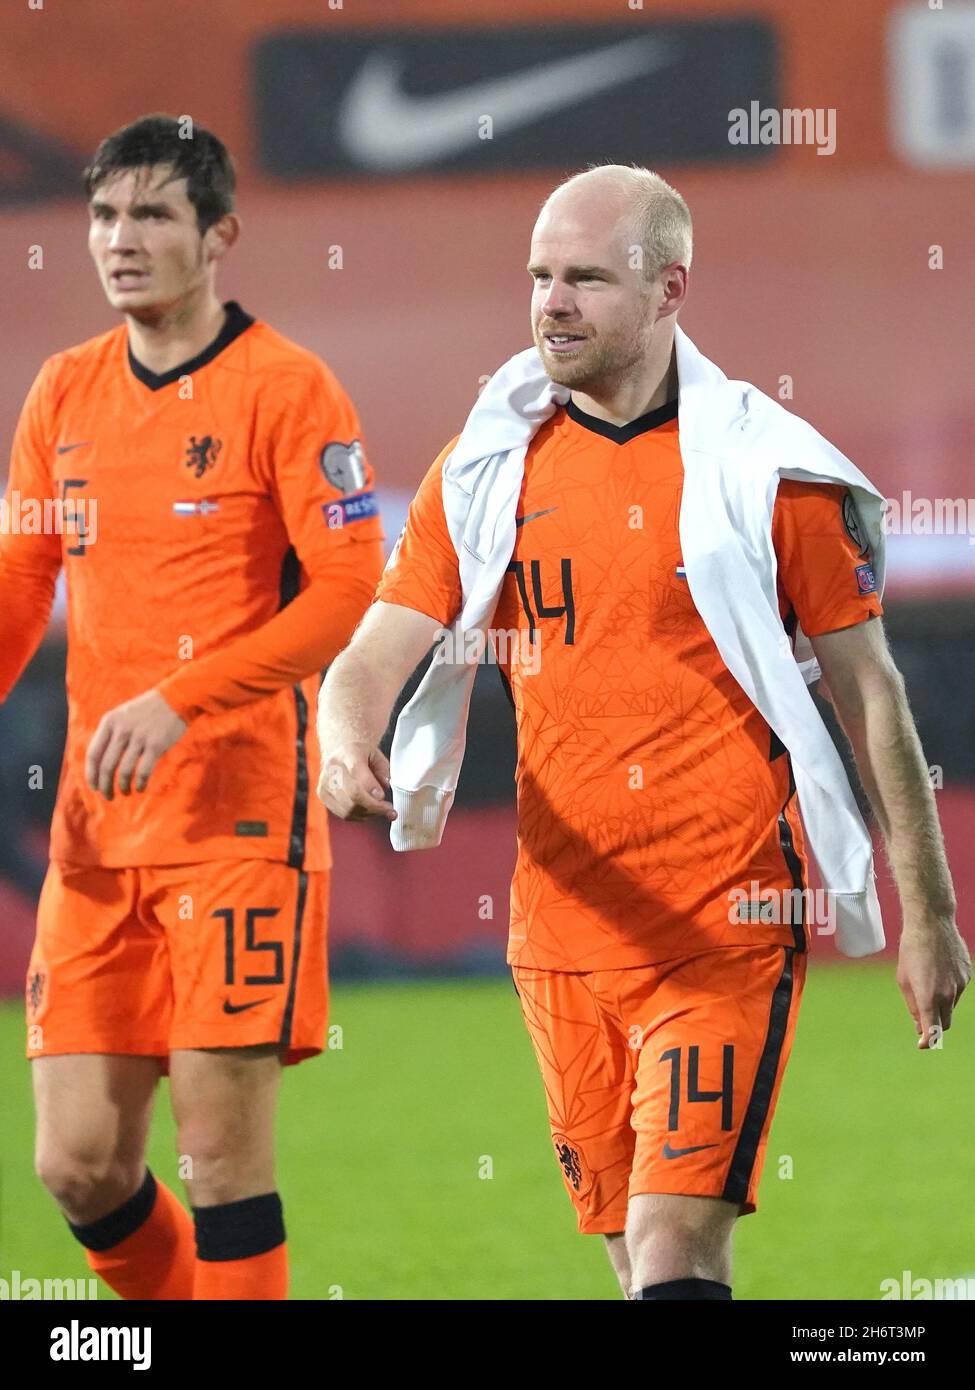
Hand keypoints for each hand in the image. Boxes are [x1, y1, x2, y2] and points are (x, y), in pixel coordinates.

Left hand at [85, 690, 187, 799]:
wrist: (177, 697)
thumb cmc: (149, 708)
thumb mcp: (123, 714)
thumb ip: (111, 733)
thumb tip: (100, 762)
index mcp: (109, 721)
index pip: (93, 754)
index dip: (91, 774)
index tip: (94, 787)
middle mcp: (122, 730)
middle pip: (106, 766)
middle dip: (105, 786)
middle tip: (108, 796)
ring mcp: (139, 737)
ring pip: (124, 771)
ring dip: (123, 786)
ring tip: (125, 792)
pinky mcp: (156, 744)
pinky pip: (143, 771)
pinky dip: (139, 783)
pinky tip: (140, 788)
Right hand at [316, 742, 396, 821]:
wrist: (341, 754)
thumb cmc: (360, 755)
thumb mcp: (376, 756)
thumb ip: (383, 770)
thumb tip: (385, 786)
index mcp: (347, 754)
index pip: (356, 771)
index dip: (371, 787)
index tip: (383, 796)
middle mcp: (332, 768)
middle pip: (353, 794)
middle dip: (374, 806)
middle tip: (388, 809)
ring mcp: (325, 783)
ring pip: (349, 808)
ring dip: (369, 813)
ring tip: (380, 810)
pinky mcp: (323, 796)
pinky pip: (343, 814)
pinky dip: (359, 816)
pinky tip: (369, 812)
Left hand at [897, 918, 970, 1048]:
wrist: (931, 924)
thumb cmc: (911, 950)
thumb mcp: (904, 979)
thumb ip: (912, 1005)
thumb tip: (919, 1024)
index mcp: (929, 997)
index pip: (933, 1030)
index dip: (928, 1041)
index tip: (922, 1044)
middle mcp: (948, 994)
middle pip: (945, 1022)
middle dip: (935, 1025)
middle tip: (923, 1020)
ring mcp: (961, 984)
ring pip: (951, 1005)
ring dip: (940, 1003)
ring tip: (927, 981)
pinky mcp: (968, 975)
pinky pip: (958, 989)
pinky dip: (948, 987)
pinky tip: (938, 970)